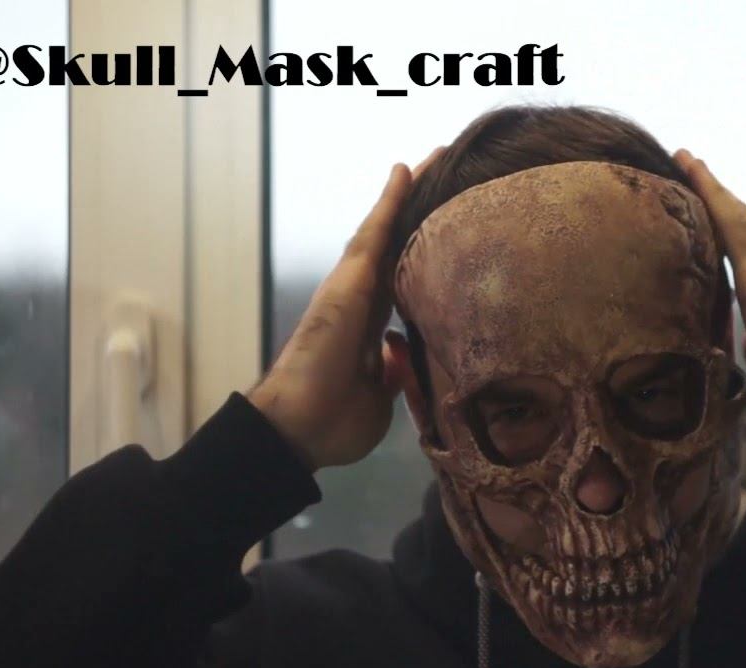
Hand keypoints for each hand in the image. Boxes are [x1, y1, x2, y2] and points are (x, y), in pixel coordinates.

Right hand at [248, 148, 440, 469]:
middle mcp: (361, 299)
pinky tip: (407, 170)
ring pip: (386, 228)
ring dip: (411, 193)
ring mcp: (351, 288)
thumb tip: (404, 349)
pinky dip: (391, 201)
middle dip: (420, 209)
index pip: (405, 279)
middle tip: (448, 172)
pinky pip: (374, 233)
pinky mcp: (347, 283)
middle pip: (397, 243)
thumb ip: (396, 371)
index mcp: (370, 327)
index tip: (448, 228)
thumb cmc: (332, 424)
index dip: (424, 252)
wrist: (297, 432)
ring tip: (435, 156)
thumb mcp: (381, 399)